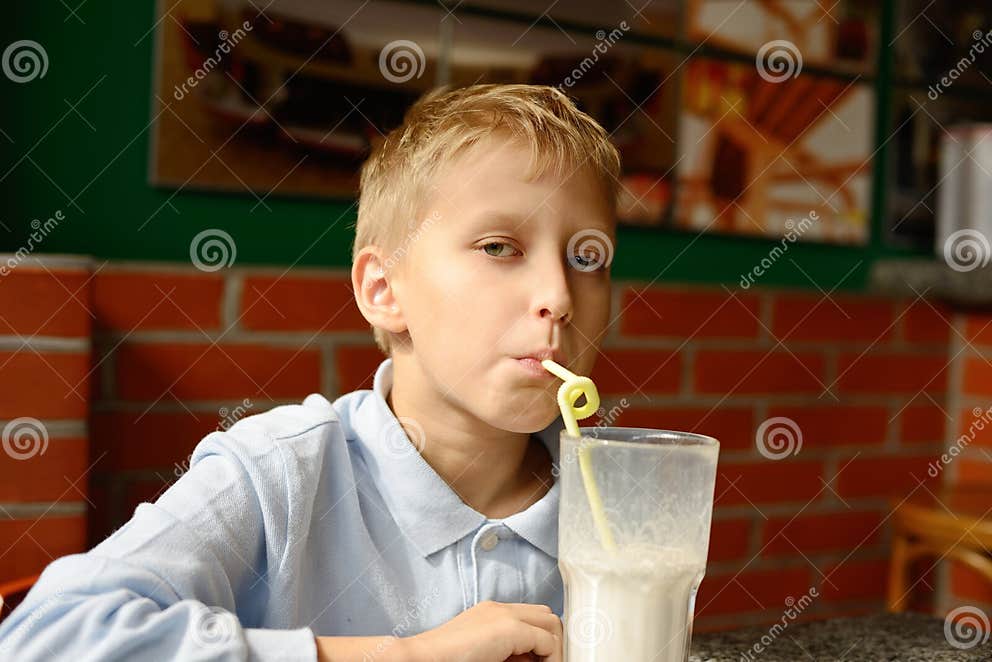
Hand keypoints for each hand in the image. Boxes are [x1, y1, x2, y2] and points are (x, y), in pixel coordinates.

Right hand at [405, 601, 561, 661]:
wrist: (420, 659)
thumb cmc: (443, 659)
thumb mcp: (482, 653)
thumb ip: (503, 653)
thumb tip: (529, 660)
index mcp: (490, 614)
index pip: (531, 618)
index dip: (540, 641)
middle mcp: (499, 609)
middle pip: (546, 616)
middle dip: (553, 642)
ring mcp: (504, 616)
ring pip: (552, 624)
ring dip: (553, 650)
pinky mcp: (509, 628)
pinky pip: (548, 642)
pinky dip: (550, 659)